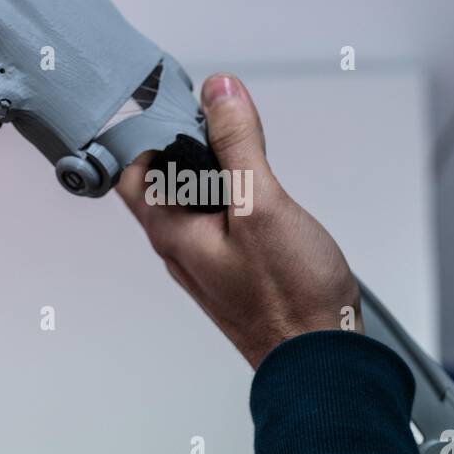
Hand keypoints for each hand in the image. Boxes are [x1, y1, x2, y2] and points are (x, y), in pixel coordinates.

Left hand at [117, 74, 361, 367]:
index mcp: (172, 231)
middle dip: (184, 142)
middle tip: (217, 114)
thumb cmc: (290, 298)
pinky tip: (258, 190)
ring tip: (240, 143)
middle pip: (161, 182)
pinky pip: (217, 222)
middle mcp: (180, 248)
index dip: (149, 128)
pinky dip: (230, 194)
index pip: (132, 167)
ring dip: (211, 168)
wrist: (321, 361)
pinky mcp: (233, 270)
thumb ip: (237, 145)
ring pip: (191, 201)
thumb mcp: (261, 204)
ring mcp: (206, 261)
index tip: (178, 99)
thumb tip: (219, 93)